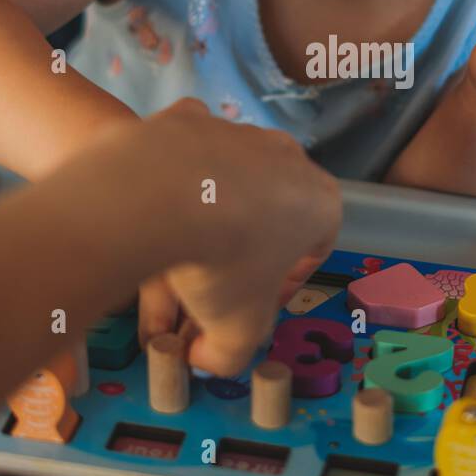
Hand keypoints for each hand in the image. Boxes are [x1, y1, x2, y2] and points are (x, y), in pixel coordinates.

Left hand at [130, 101, 341, 374]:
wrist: (160, 195)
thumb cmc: (219, 262)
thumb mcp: (235, 331)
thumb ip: (231, 354)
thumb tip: (208, 357)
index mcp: (321, 204)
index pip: (313, 250)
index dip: (281, 286)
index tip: (251, 307)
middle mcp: (289, 159)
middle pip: (270, 214)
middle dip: (242, 251)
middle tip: (211, 284)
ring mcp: (240, 131)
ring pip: (228, 182)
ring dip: (209, 214)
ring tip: (173, 251)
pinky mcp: (192, 118)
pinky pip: (186, 153)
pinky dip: (174, 178)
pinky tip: (154, 208)